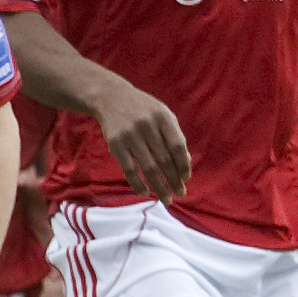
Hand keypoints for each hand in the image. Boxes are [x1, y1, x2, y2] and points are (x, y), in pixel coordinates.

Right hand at [94, 80, 190, 200]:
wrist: (111, 97)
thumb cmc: (143, 109)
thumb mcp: (162, 115)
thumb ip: (174, 136)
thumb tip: (186, 163)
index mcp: (163, 117)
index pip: (177, 145)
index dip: (183, 164)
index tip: (186, 178)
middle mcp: (147, 125)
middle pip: (164, 159)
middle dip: (174, 180)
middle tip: (180, 193)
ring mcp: (130, 135)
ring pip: (148, 167)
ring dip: (159, 186)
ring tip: (167, 199)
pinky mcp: (115, 144)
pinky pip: (128, 168)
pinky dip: (137, 183)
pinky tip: (145, 193)